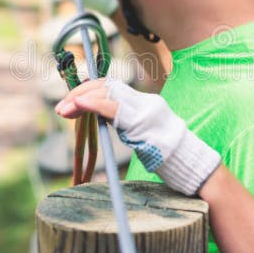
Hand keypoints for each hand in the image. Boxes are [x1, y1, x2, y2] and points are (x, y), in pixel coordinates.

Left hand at [55, 79, 220, 195]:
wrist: (191, 166)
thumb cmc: (170, 158)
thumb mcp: (145, 137)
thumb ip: (127, 124)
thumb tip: (103, 120)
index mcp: (144, 103)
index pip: (111, 87)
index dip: (88, 91)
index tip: (70, 103)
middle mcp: (144, 101)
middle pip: (106, 86)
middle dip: (79, 94)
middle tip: (61, 108)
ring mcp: (144, 109)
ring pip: (107, 92)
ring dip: (81, 99)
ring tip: (64, 110)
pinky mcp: (141, 121)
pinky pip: (112, 107)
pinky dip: (92, 104)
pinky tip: (78, 106)